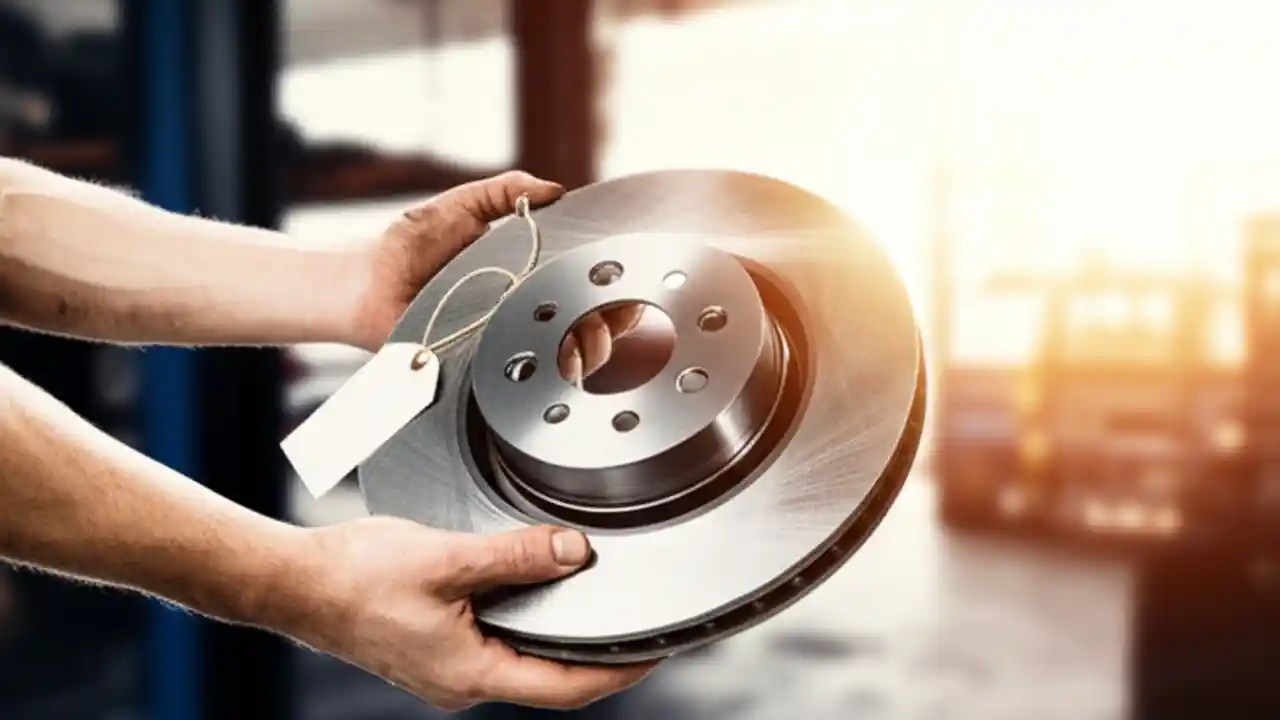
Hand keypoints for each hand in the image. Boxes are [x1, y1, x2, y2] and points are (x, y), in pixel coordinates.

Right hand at [281, 518, 655, 710]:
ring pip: (521, 656)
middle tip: (637, 625)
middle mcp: (462, 681)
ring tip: (594, 603)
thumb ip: (515, 557)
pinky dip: (523, 622)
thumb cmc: (353, 579)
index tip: (656, 653)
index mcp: (471, 673)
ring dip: (558, 634)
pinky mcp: (434, 650)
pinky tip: (531, 591)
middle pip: (549, 677)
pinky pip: (494, 642)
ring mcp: (447, 669)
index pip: (567, 687)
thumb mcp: (448, 560)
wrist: (295, 583)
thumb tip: (572, 553)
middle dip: (595, 655)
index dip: (618, 672)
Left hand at [346, 172, 644, 379]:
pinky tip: (565, 366)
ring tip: (593, 345)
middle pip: (580, 320)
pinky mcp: (485, 364)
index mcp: (521, 269)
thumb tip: (554, 188)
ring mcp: (506, 339)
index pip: (575, 278)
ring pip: (561, 352)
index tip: (624, 282)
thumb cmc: (406, 246)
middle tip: (615, 317)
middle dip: (607, 320)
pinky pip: (521, 374)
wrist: (363, 287)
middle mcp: (519, 307)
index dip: (605, 283)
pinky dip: (546, 369)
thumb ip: (504, 191)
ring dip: (585, 349)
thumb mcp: (458, 205)